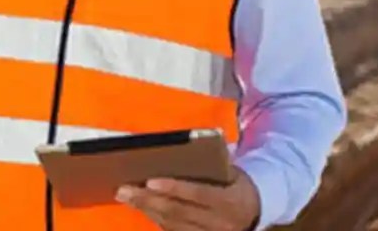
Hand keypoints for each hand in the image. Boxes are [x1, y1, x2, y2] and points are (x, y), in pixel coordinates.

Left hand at [116, 168, 259, 230]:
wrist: (254, 209)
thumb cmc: (234, 181)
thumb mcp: (230, 171)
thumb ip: (209, 165)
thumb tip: (174, 152)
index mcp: (230, 202)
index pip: (199, 195)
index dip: (174, 188)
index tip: (150, 180)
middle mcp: (221, 224)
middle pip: (178, 212)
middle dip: (148, 200)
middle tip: (123, 189)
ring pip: (172, 224)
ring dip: (146, 209)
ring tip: (126, 195)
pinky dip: (154, 217)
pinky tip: (140, 205)